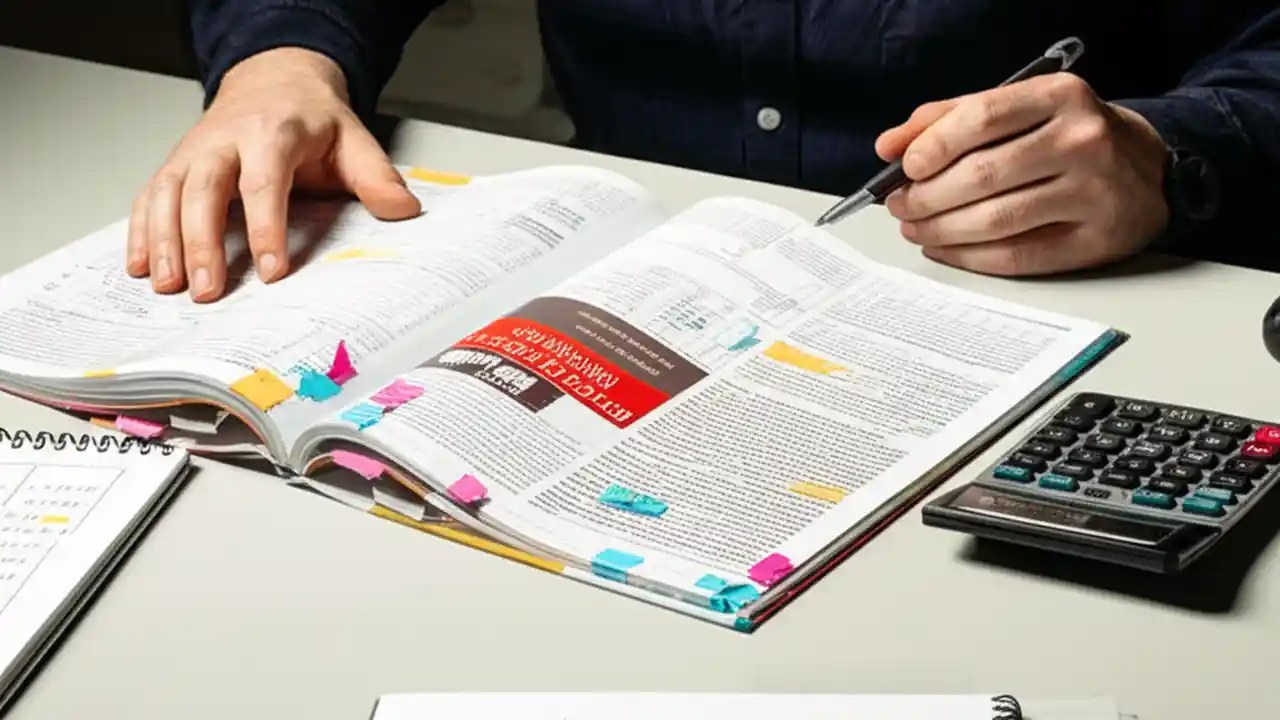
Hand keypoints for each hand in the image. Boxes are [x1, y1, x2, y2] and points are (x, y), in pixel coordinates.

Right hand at [128, 48, 421, 301]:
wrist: (274, 80)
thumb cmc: (311, 119)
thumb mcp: (353, 139)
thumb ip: (376, 176)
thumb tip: (404, 210)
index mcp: (272, 133)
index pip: (264, 183)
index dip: (266, 227)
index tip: (272, 269)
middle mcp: (224, 140)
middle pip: (204, 190)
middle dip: (202, 243)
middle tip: (207, 291)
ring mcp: (194, 152)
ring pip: (167, 194)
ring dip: (164, 242)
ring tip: (169, 286)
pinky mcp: (175, 164)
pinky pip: (149, 196)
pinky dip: (141, 231)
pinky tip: (141, 265)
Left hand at [875, 73, 1169, 275]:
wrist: (1152, 169)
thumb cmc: (1069, 136)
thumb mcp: (1020, 109)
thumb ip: (951, 118)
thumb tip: (889, 145)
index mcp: (1060, 96)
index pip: (981, 118)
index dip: (932, 146)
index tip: (904, 167)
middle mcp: (1082, 139)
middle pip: (982, 174)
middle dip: (926, 196)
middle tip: (900, 206)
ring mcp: (1094, 191)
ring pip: (996, 219)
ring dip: (941, 229)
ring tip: (916, 228)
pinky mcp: (1096, 239)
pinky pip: (1017, 256)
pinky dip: (969, 257)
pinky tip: (945, 249)